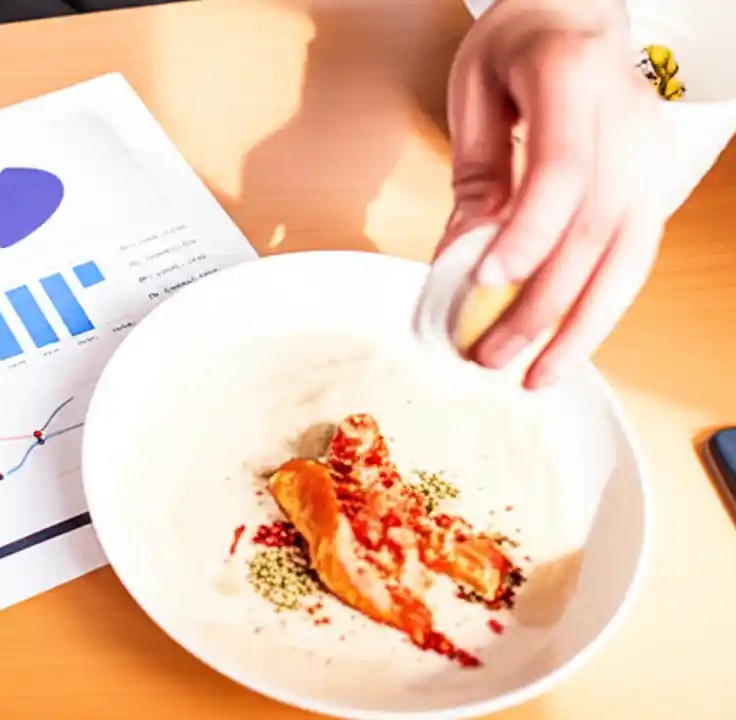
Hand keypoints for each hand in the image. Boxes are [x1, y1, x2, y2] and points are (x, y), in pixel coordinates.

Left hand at [440, 0, 672, 387]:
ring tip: (537, 378)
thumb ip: (475, 175)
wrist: (580, 11)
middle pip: (593, 230)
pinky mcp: (653, 186)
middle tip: (487, 357)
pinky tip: (566, 346)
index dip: (526, 234)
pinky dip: (600, 308)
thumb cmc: (520, 44)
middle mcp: (626, 126)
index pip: (562, 173)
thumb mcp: (474, 91)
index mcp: (574, 82)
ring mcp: (650, 158)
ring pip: (627, 258)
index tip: (482, 282)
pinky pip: (632, 258)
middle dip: (539, 306)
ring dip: (580, 328)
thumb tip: (459, 263)